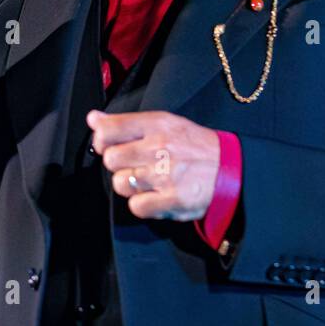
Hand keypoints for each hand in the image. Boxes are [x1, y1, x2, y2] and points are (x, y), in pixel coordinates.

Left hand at [87, 110, 220, 220]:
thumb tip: (93, 119)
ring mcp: (166, 175)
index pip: (110, 129)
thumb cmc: (195, 146)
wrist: (231, 169)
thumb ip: (127, 123)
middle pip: (111, 159)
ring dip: (130, 185)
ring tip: (149, 181)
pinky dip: (143, 204)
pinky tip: (155, 196)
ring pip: (121, 184)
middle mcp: (160, 147)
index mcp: (158, 124)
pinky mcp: (172, 199)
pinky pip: (136, 206)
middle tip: (136, 164)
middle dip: (119, 164)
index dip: (102, 139)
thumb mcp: (165, 124)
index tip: (108, 144)